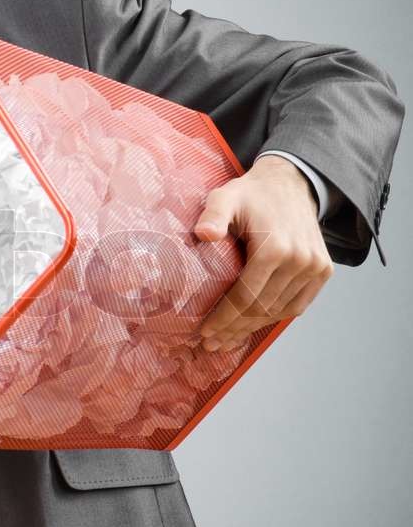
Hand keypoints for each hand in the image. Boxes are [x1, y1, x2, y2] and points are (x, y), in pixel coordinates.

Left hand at [192, 154, 334, 350]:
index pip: (245, 296)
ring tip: (228, 339)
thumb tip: (204, 234)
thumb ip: (214, 215)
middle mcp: (299, 261)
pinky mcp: (323, 270)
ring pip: (279, 310)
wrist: (291, 184)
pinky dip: (275, 316)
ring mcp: (314, 267)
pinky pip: (297, 304)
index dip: (223, 318)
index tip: (204, 332)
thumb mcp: (226, 197)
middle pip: (261, 308)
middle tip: (211, 343)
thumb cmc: (251, 194)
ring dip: (253, 328)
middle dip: (233, 329)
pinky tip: (253, 325)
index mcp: (274, 248)